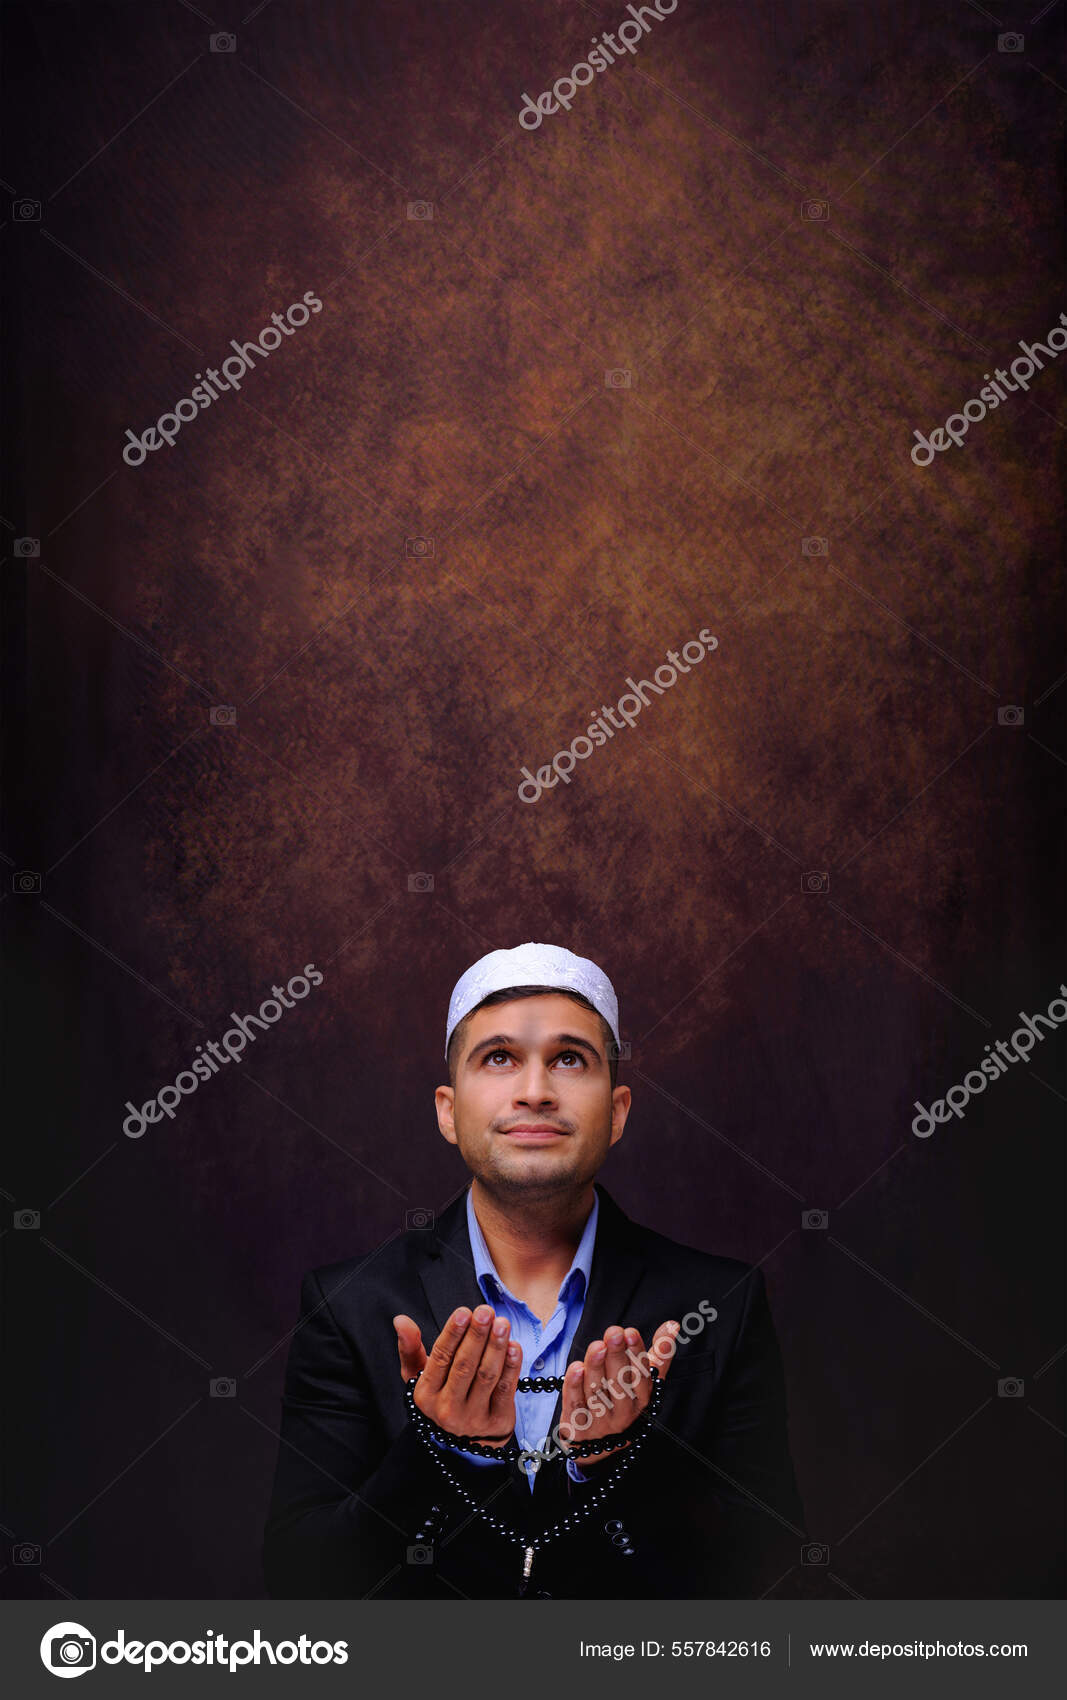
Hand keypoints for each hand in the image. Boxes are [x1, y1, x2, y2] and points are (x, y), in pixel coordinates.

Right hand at [393, 1305, 520, 1446]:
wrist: (465, 1441)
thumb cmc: (442, 1395)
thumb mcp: (419, 1376)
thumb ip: (410, 1347)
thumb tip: (400, 1320)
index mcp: (426, 1394)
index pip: (440, 1358)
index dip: (452, 1334)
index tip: (464, 1312)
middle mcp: (447, 1409)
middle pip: (464, 1366)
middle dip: (476, 1335)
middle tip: (486, 1311)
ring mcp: (473, 1417)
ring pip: (486, 1376)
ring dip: (496, 1347)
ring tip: (502, 1323)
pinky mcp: (496, 1421)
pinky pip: (505, 1390)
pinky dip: (511, 1367)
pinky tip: (514, 1346)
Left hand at [559, 1320, 678, 1467]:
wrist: (597, 1444)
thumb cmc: (624, 1399)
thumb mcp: (643, 1379)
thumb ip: (658, 1353)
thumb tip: (674, 1324)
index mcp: (642, 1400)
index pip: (642, 1376)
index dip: (637, 1354)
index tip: (631, 1332)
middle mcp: (623, 1413)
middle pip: (620, 1383)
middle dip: (617, 1356)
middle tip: (614, 1333)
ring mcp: (600, 1421)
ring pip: (598, 1392)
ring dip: (597, 1367)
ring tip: (597, 1346)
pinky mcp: (578, 1426)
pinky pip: (576, 1404)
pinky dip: (574, 1386)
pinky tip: (576, 1367)